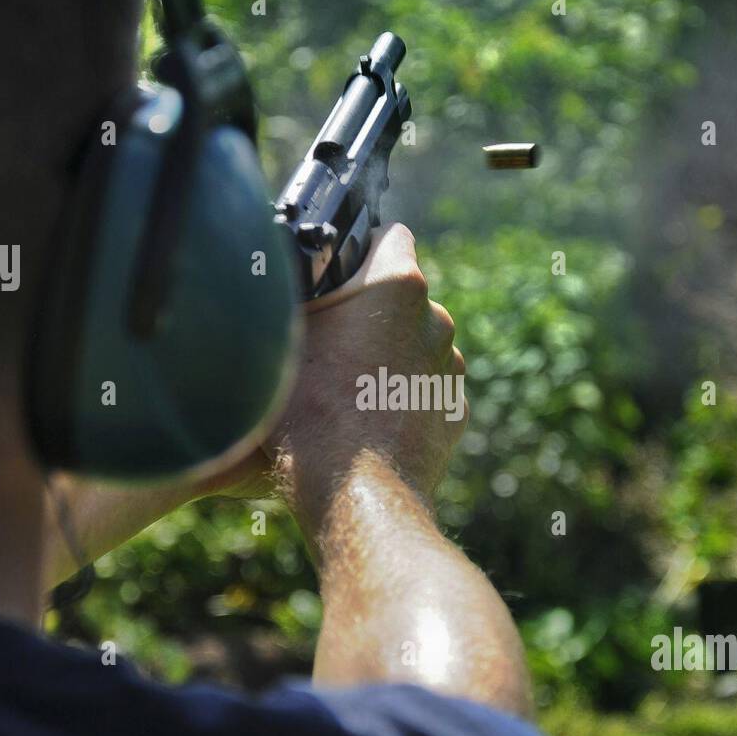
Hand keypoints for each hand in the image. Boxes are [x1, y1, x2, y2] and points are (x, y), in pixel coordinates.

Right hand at [268, 224, 466, 531]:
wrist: (355, 497)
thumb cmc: (309, 415)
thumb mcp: (280, 341)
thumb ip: (294, 298)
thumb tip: (283, 280)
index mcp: (398, 287)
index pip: (391, 238)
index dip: (361, 251)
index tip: (337, 274)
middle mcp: (436, 320)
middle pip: (402, 297)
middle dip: (372, 312)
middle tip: (329, 343)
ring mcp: (451, 368)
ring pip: (417, 344)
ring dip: (390, 356)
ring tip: (346, 390)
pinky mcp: (455, 411)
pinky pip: (425, 389)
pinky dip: (404, 397)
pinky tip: (370, 421)